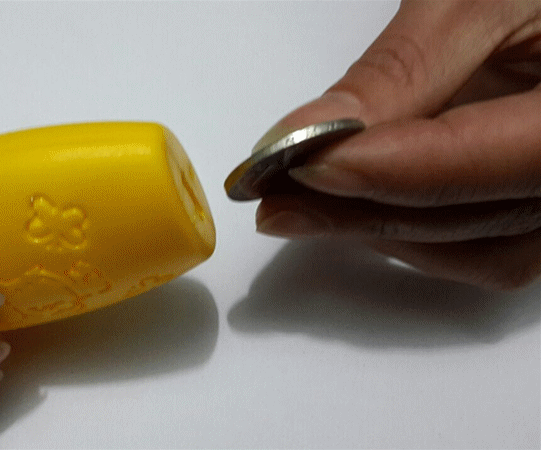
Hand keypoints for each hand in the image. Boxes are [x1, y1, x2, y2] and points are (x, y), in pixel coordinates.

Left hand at [256, 0, 540, 289]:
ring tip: (297, 200)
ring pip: (478, 251)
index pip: (504, 159)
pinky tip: (351, 205)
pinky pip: (480, 250)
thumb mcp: (474, 2)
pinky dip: (409, 231)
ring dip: (378, 229)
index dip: (396, 171)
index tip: (305, 164)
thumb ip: (400, 71)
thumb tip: (310, 133)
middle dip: (363, 207)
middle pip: (480, 217)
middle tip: (273, 190)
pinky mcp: (536, 207)